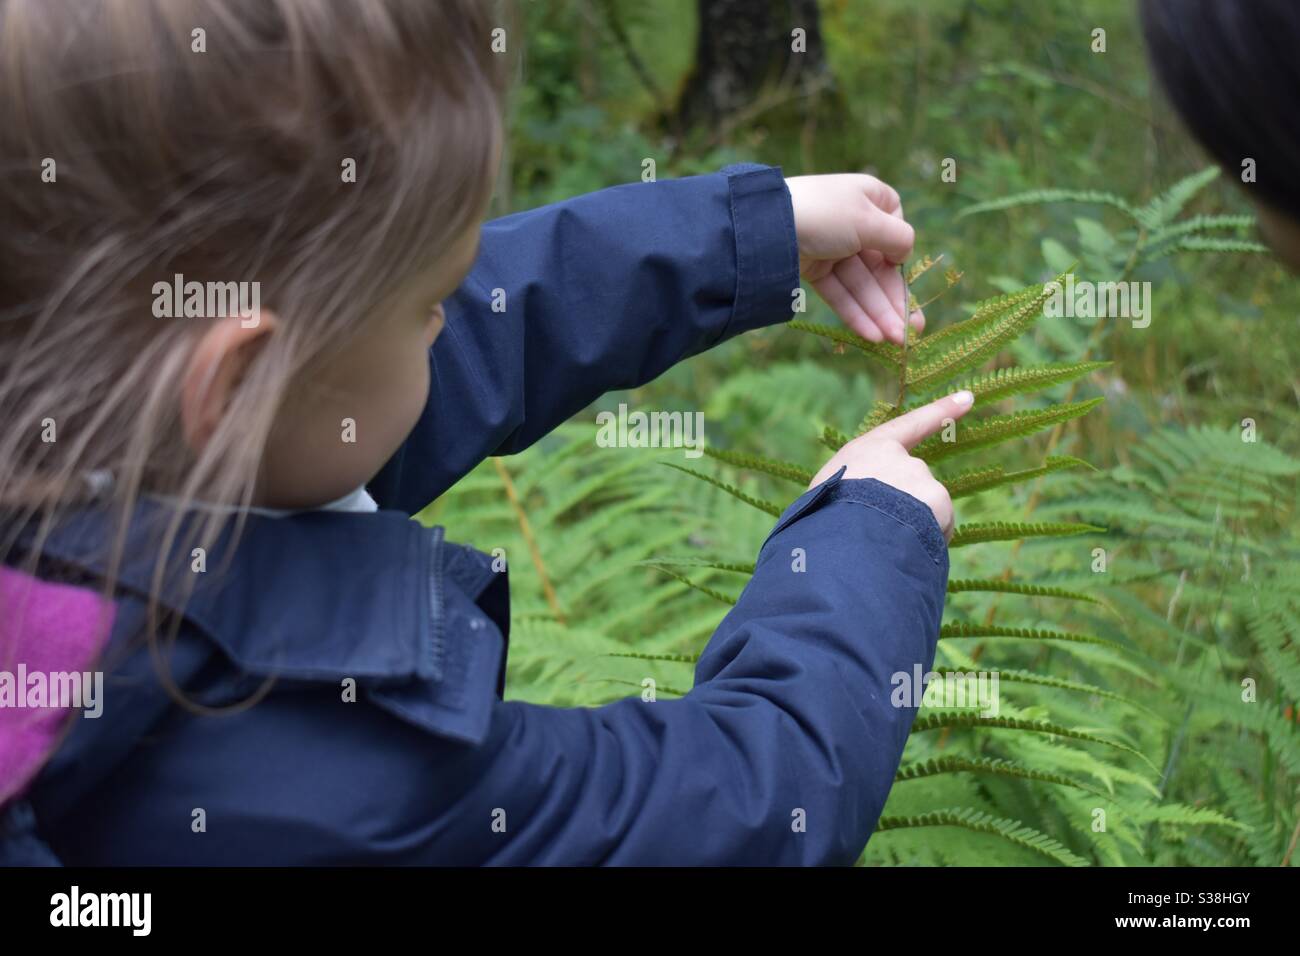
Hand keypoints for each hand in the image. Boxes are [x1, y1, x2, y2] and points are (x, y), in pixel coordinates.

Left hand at [785, 173, 923, 344]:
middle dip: (895, 300)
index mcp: (869, 199)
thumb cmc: (826, 213)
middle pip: (879, 267)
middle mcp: (853, 223)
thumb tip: (905, 253)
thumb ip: (897, 238)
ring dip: (879, 314)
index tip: (899, 267)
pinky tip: (872, 336)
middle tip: (912, 331)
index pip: (895, 228)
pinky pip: (839, 294)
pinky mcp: (814, 269)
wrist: (767, 225)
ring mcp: (832, 247)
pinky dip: (855, 314)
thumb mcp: (869, 219)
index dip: (900, 253)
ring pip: (861, 285)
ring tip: (895, 342)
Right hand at [808, 391, 974, 539]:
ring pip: (925, 514)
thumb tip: (870, 513)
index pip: (909, 426)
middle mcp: (900, 460)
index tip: (969, 397)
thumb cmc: (822, 521)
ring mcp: (922, 480)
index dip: (939, 411)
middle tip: (872, 533)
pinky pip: (936, 533)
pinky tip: (901, 553)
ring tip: (881, 546)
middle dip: (900, 512)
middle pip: (910, 488)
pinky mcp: (938, 503)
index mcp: (868, 451)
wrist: (842, 538)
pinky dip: (923, 546)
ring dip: (910, 531)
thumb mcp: (826, 497)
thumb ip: (853, 493)